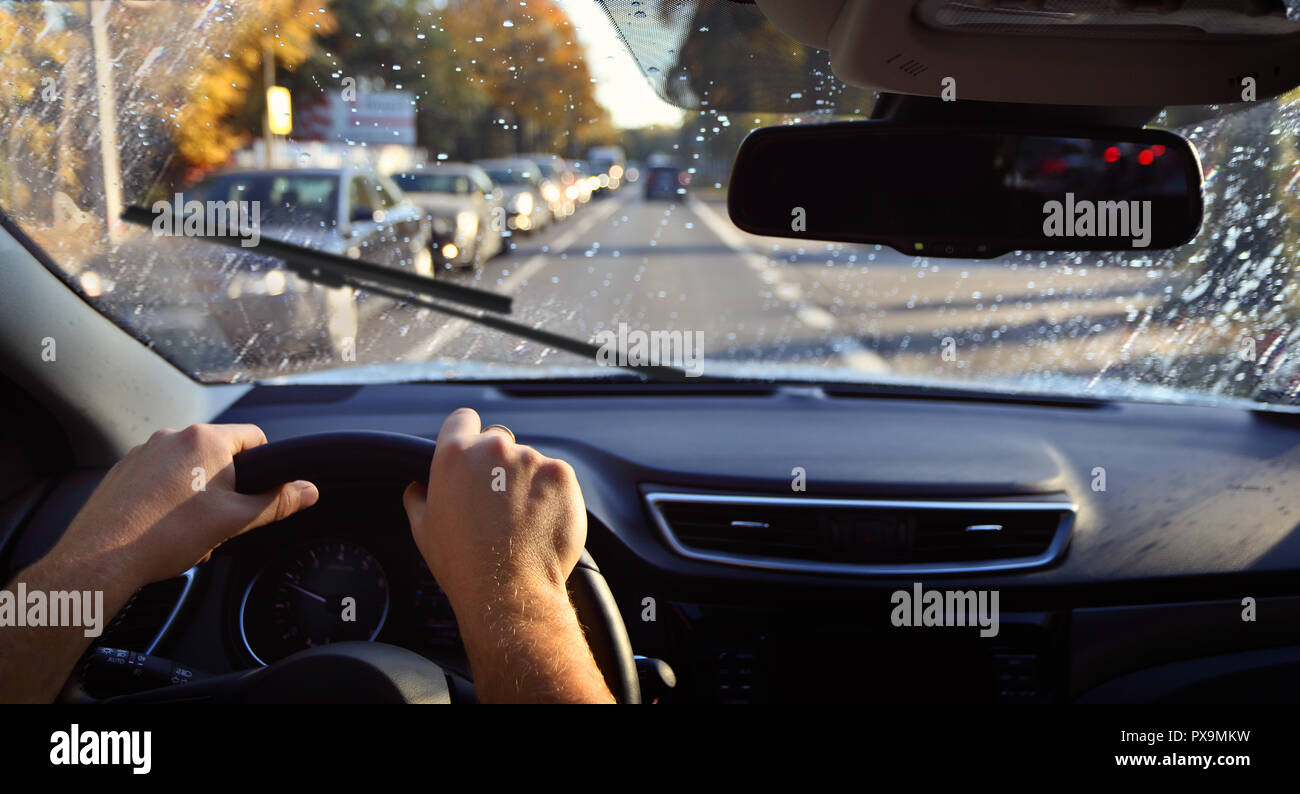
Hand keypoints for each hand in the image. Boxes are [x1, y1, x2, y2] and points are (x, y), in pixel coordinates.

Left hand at [54, 423, 318, 587]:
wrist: (102, 557)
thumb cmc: (167, 535)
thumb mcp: (236, 521)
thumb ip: (278, 502)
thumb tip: (309, 490)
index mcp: (205, 440)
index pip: (254, 437)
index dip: (264, 467)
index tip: (259, 493)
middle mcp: (172, 437)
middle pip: (219, 455)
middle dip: (227, 487)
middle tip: (222, 520)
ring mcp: (143, 452)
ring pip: (187, 468)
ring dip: (197, 494)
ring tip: (190, 531)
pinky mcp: (122, 472)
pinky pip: (158, 478)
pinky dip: (168, 499)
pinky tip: (163, 529)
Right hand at [402, 408, 611, 702]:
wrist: (508, 590)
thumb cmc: (463, 564)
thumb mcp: (423, 529)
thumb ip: (418, 497)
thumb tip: (417, 488)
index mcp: (454, 455)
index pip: (463, 420)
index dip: (467, 435)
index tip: (473, 454)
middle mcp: (493, 449)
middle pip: (498, 440)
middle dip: (498, 463)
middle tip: (498, 500)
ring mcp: (530, 460)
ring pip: (529, 460)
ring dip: (527, 480)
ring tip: (521, 519)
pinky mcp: (561, 475)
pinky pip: (556, 476)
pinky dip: (552, 493)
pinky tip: (541, 520)